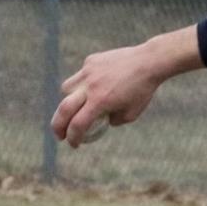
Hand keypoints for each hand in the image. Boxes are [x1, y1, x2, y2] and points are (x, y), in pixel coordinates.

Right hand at [52, 25, 201, 146]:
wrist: (148, 61)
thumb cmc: (143, 90)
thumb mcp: (131, 113)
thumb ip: (115, 120)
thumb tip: (103, 121)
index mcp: (100, 102)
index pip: (78, 124)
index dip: (73, 137)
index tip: (74, 144)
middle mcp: (90, 87)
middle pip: (64, 109)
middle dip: (58, 126)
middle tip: (59, 135)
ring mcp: (88, 72)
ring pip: (67, 89)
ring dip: (67, 101)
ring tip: (76, 107)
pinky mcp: (90, 61)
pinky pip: (81, 76)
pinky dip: (83, 84)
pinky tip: (97, 84)